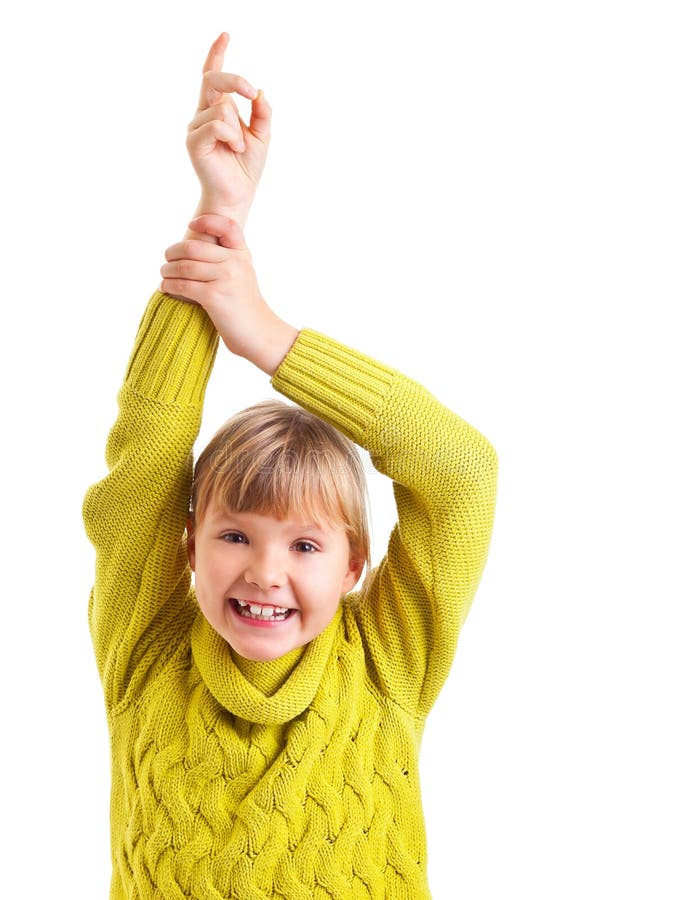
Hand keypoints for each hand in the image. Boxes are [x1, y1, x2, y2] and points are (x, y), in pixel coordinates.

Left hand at [161, 215, 297, 374]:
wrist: (259, 333)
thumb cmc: (244, 306)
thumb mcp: (242, 274)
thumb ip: (225, 259)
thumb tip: (190, 248)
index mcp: (242, 254)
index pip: (227, 226)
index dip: (207, 221)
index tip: (191, 226)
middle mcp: (235, 263)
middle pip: (193, 247)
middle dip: (173, 252)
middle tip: (166, 261)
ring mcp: (225, 279)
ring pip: (184, 266)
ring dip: (167, 271)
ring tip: (164, 276)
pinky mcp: (214, 297)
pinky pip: (182, 285)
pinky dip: (168, 286)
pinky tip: (165, 288)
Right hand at [186, 33, 271, 227]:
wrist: (237, 195)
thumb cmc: (246, 168)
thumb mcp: (262, 135)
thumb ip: (262, 113)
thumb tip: (260, 92)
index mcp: (217, 110)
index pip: (213, 76)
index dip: (217, 54)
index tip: (226, 35)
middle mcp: (203, 114)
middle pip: (213, 79)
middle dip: (235, 81)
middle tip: (253, 93)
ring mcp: (196, 127)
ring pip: (222, 107)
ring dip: (239, 127)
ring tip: (239, 147)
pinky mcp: (194, 141)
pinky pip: (217, 124)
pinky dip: (233, 136)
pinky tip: (234, 149)